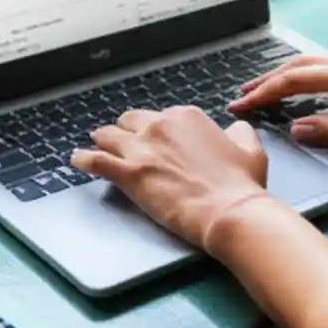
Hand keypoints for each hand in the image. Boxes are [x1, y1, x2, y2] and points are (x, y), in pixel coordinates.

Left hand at [70, 107, 272, 251]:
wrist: (229, 211)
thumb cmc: (241, 185)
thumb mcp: (250, 149)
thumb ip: (239, 133)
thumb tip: (235, 129)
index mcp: (186, 117)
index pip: (160, 117)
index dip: (155, 131)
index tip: (154, 142)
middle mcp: (160, 125)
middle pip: (130, 122)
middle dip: (126, 132)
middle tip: (124, 144)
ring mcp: (142, 148)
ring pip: (108, 136)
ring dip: (102, 141)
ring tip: (95, 146)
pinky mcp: (129, 173)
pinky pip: (96, 160)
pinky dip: (84, 160)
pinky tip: (77, 160)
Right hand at [229, 53, 327, 156]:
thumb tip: (295, 129)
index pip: (296, 80)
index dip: (265, 92)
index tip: (241, 104)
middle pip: (299, 65)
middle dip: (267, 79)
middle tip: (242, 95)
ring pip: (312, 63)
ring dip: (284, 75)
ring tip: (262, 89)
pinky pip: (325, 67)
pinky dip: (303, 75)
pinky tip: (299, 86)